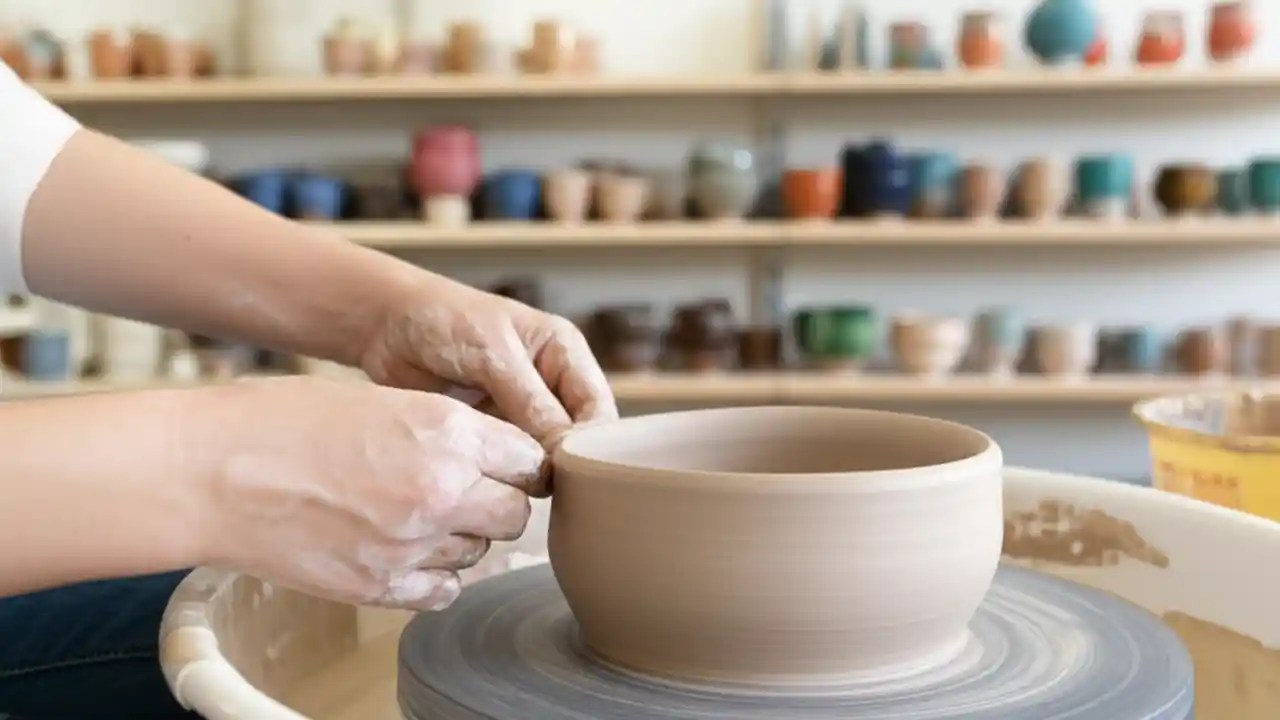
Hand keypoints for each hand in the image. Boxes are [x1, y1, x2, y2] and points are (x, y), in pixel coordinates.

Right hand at [189, 376, 544, 610]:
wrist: (208, 472)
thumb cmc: (281, 422)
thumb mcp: (379, 399)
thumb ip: (443, 430)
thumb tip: (488, 455)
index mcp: (445, 430)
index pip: (528, 460)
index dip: (516, 462)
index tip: (501, 464)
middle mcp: (440, 489)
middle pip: (515, 514)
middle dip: (497, 502)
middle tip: (465, 492)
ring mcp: (411, 543)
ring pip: (479, 553)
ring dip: (461, 537)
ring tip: (415, 514)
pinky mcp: (379, 585)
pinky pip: (442, 589)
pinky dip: (433, 574)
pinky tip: (403, 549)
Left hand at [360, 281, 617, 486]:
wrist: (385, 325)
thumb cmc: (443, 320)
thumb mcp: (493, 355)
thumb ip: (530, 401)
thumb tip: (562, 452)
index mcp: (565, 354)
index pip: (598, 409)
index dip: (590, 443)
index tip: (568, 470)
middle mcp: (551, 385)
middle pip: (577, 438)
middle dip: (565, 464)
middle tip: (545, 490)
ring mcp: (520, 412)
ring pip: (544, 454)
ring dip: (534, 473)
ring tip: (520, 493)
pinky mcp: (491, 432)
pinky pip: (509, 460)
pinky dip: (506, 476)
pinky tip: (496, 490)